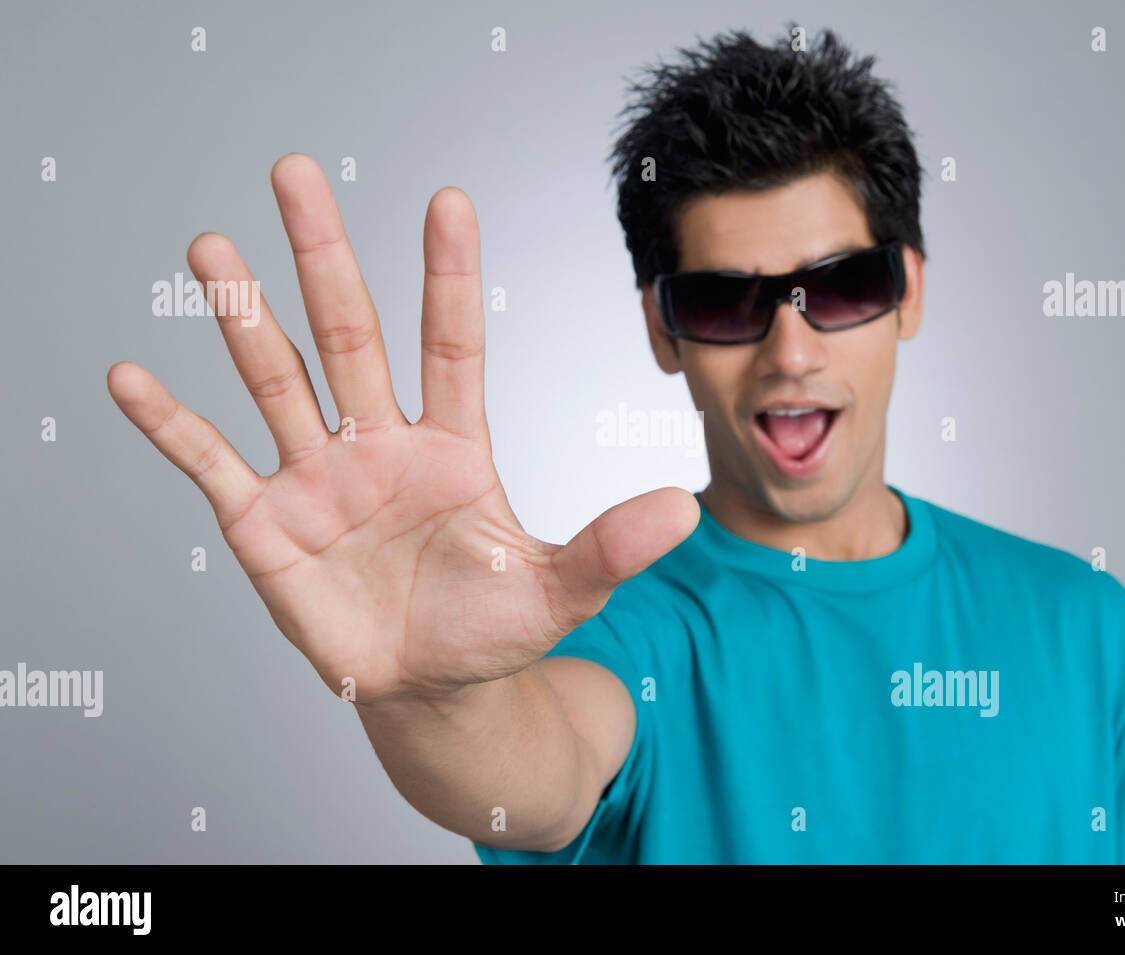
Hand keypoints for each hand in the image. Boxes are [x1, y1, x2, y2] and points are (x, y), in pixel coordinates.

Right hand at [107, 153, 697, 703]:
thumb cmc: (491, 628)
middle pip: (349, 335)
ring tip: (211, 248)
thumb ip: (610, 549)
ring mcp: (317, 480)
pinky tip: (131, 377)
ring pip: (278, 381)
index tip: (449, 200)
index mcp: (450, 448)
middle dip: (323, 257)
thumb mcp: (560, 590)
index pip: (450, 345)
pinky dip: (171, 427)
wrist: (430, 687)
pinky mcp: (267, 526)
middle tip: (297, 173)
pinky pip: (212, 465)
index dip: (447, 276)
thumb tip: (683, 512)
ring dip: (242, 319)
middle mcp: (378, 446)